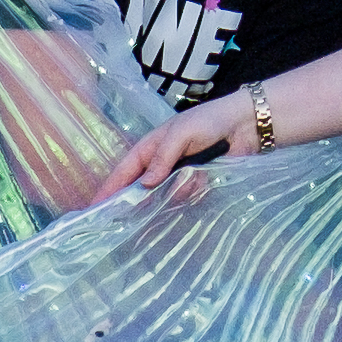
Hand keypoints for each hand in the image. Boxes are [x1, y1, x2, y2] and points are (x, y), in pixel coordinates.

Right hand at [93, 99, 246, 197]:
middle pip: (141, 188)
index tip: (95, 209)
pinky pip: (185, 196)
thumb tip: (144, 184)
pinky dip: (190, 193)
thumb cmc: (209, 121)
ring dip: (171, 195)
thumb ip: (162, 158)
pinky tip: (200, 183)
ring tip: (181, 188)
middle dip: (137, 202)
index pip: (124, 171)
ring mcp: (178, 174)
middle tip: (129, 220)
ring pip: (163, 196)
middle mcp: (161, 163)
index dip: (109, 189)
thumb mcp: (181, 134)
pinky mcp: (196, 182)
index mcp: (150, 147)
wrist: (245, 124)